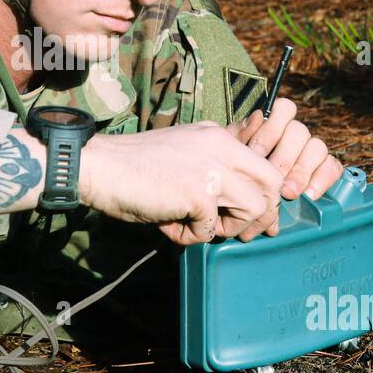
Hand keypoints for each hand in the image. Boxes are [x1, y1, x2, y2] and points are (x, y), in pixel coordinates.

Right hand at [79, 124, 285, 247]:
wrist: (99, 166)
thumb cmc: (133, 167)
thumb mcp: (182, 154)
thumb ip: (211, 163)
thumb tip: (241, 195)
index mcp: (217, 135)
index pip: (264, 163)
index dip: (268, 195)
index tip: (259, 218)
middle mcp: (220, 145)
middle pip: (273, 182)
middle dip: (263, 214)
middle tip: (240, 232)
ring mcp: (212, 167)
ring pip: (256, 208)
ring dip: (229, 228)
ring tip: (197, 227)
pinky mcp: (198, 192)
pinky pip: (212, 230)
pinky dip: (190, 237)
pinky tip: (168, 226)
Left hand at [226, 99, 344, 238]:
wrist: (248, 197)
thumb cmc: (238, 170)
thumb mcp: (232, 152)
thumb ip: (240, 134)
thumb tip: (257, 116)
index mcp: (275, 123)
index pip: (285, 108)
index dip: (272, 128)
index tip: (256, 153)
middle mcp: (295, 133)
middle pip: (299, 132)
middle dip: (284, 158)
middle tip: (272, 179)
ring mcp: (312, 150)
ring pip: (317, 148)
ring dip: (302, 171)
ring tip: (288, 193)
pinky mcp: (325, 168)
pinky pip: (332, 167)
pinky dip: (322, 180)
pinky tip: (308, 195)